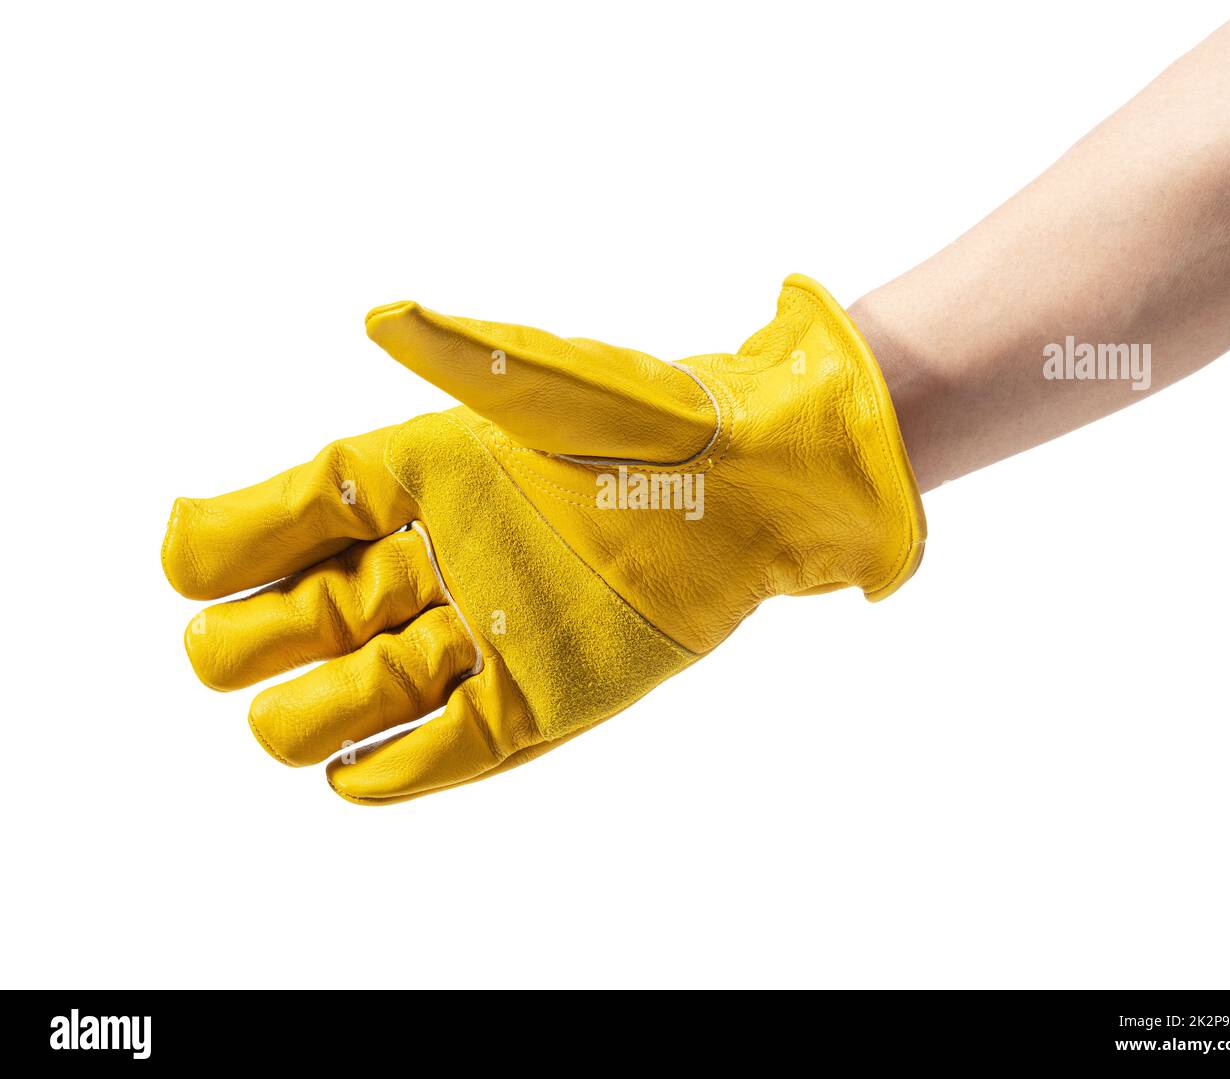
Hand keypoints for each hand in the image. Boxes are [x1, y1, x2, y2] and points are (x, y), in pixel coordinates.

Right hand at [162, 275, 924, 802]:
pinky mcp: (537, 700)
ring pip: (351, 695)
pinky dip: (389, 771)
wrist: (758, 487)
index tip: (190, 558)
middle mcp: (434, 560)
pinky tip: (349, 772)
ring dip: (301, 716)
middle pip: (294, 619)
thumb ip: (469, 353)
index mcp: (416, 476)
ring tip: (291, 719)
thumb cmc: (659, 419)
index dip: (224, 543)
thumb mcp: (560, 381)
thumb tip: (384, 314)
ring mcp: (480, 635)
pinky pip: (443, 750)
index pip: (283, 515)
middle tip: (236, 646)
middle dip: (242, 641)